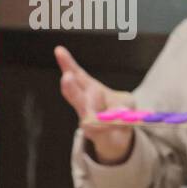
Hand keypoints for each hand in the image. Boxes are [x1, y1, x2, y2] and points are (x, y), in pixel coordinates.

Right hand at [55, 45, 134, 164]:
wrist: (117, 137)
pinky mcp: (93, 133)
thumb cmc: (119, 113)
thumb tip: (121, 113)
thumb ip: (124, 104)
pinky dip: (107, 125)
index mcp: (89, 89)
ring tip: (94, 100)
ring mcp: (86, 119)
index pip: (77, 74)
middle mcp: (84, 103)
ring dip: (90, 106)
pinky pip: (98, 128)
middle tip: (67, 77)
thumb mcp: (126, 102)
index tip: (59, 50)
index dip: (68, 63)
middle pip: (76, 94)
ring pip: (86, 112)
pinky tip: (111, 124)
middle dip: (71, 87)